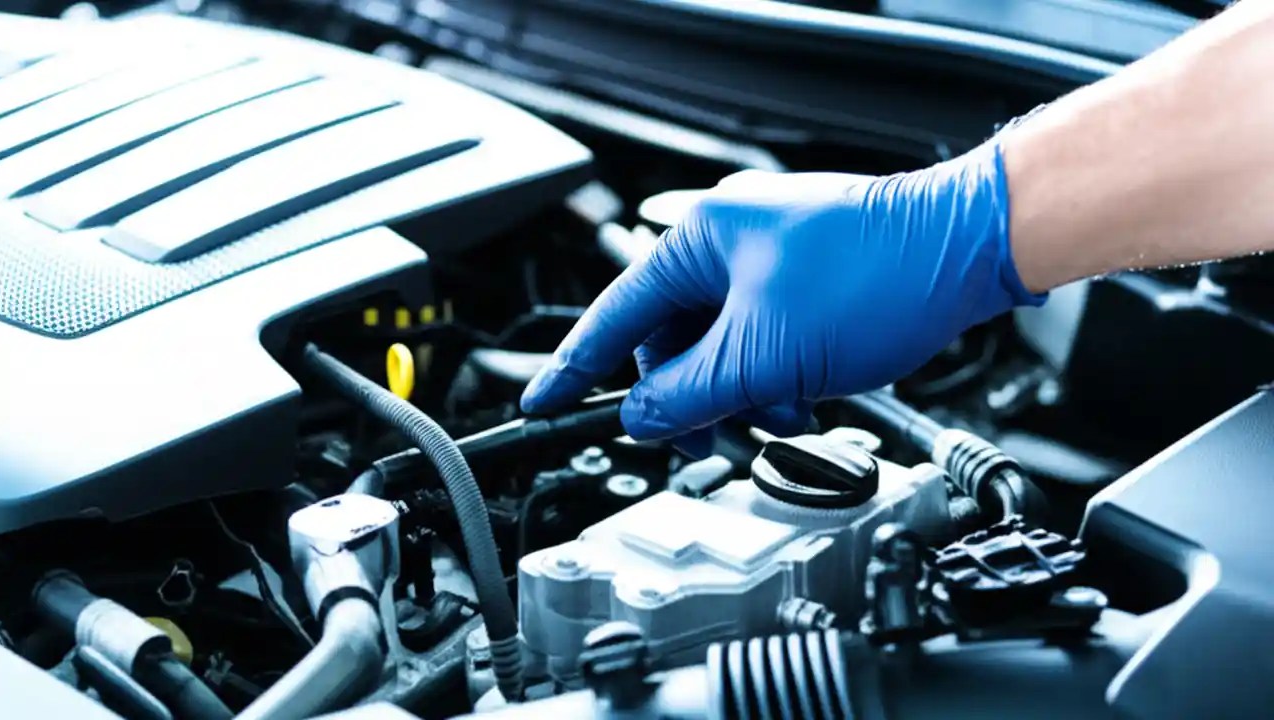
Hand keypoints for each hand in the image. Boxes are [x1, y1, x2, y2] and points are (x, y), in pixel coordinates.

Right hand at [520, 141, 1043, 447]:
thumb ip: (689, 393)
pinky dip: (774, 373)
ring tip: (786, 403)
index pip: (615, 316)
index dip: (576, 367)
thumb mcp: (763, 354)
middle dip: (695, 392)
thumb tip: (642, 416)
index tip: (546, 401)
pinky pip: (760, 338)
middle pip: (672, 341)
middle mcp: (726, 243)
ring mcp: (766, 259)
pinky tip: (806, 388)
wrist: (970, 249)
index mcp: (698, 242)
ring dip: (743, 388)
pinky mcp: (803, 278)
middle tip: (719, 426)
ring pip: (720, 347)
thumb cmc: (878, 273)